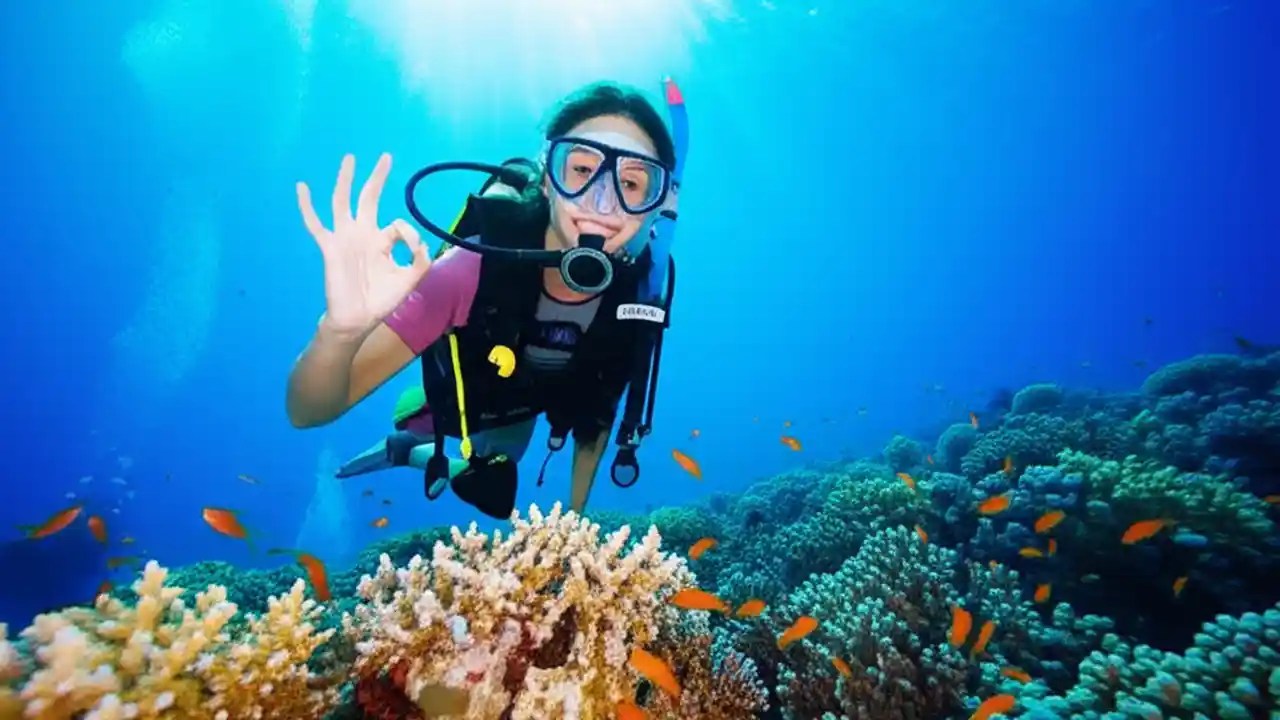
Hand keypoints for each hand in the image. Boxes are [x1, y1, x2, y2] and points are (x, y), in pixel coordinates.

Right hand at [296, 153, 430, 337]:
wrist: (358, 319)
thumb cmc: (382, 300)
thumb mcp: (410, 280)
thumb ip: (420, 260)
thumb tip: (420, 241)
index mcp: (382, 241)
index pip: (397, 224)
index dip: (408, 233)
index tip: (413, 248)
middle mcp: (363, 234)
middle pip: (368, 198)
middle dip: (377, 178)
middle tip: (386, 156)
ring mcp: (344, 238)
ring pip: (342, 201)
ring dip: (345, 180)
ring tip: (350, 158)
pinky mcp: (330, 247)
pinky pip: (315, 223)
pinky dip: (307, 205)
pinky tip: (302, 187)